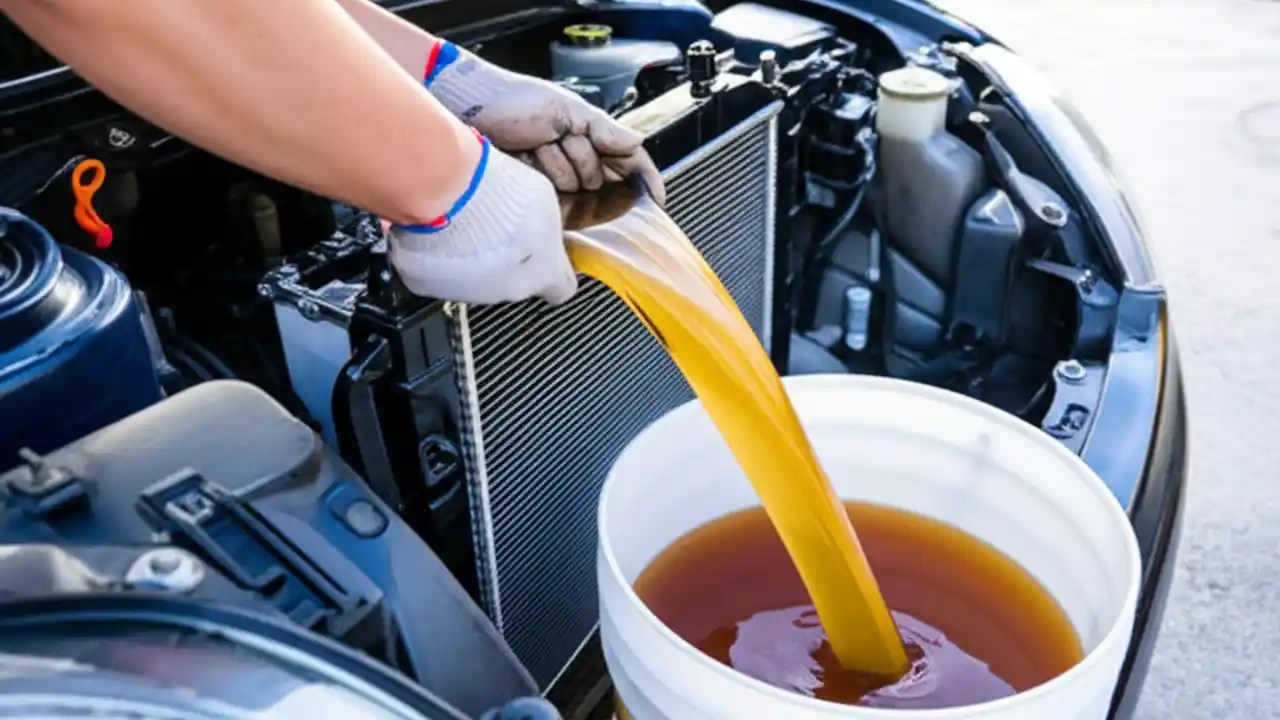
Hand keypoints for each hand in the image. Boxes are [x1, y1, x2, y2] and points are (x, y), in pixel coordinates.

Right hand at [389, 137, 576, 304]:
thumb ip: (546, 226)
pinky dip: (439, 257)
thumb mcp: (543, 198)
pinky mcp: (429, 285)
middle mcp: (506, 291)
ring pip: (475, 280)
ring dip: (473, 257)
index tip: (548, 257)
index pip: (561, 289)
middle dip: (508, 259)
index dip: (554, 272)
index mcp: (543, 273)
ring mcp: (467, 292)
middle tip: (498, 226)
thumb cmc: (496, 193)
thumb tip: (542, 232)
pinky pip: (439, 273)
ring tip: (465, 222)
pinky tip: (440, 231)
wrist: (443, 192)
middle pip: (514, 281)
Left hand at [423, 42, 665, 204]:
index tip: (655, 199)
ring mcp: (557, 178)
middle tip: (562, 141)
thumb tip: (637, 142)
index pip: (630, 161)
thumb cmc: (516, 100)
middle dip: (587, 163)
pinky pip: (557, 202)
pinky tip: (531, 164)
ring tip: (537, 146)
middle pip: (606, 180)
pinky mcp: (538, 194)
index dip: (645, 179)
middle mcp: (578, 159)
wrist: (471, 110)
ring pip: (580, 191)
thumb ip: (605, 128)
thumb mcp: (566, 108)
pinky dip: (547, 182)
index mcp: (591, 134)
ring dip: (559, 167)